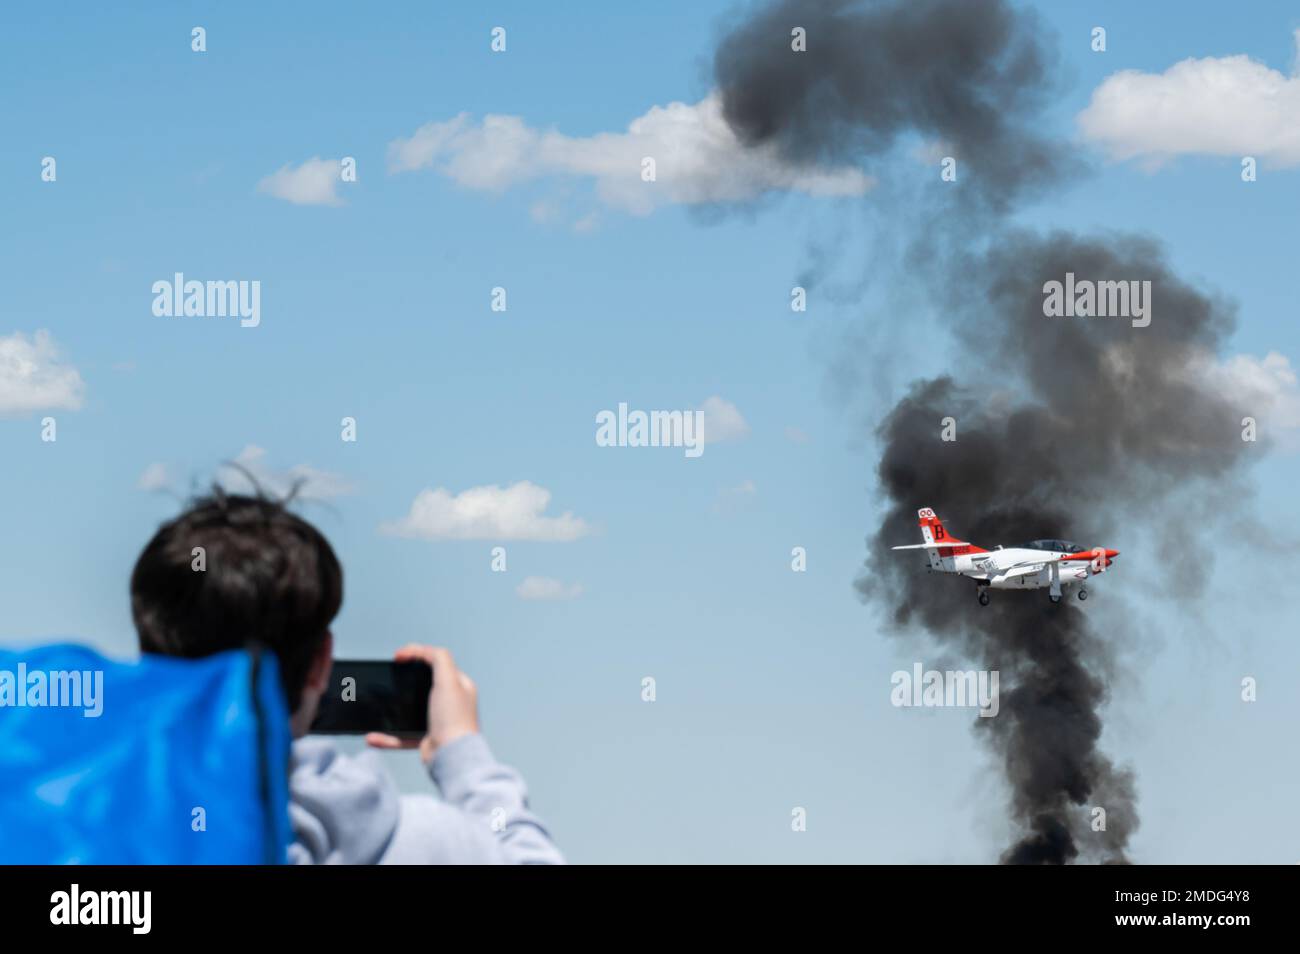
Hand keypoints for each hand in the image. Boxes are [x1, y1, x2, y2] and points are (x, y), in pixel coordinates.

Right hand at [365, 645, 479, 763]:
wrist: (452, 757)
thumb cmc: (454, 718)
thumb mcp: (449, 680)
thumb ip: (439, 658)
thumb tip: (422, 651)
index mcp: (458, 685)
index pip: (436, 662)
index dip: (416, 654)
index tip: (397, 657)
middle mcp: (449, 701)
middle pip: (421, 684)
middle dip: (401, 682)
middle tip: (386, 680)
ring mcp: (436, 720)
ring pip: (408, 711)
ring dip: (389, 713)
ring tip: (375, 709)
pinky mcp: (425, 738)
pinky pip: (401, 735)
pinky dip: (387, 737)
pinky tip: (373, 737)